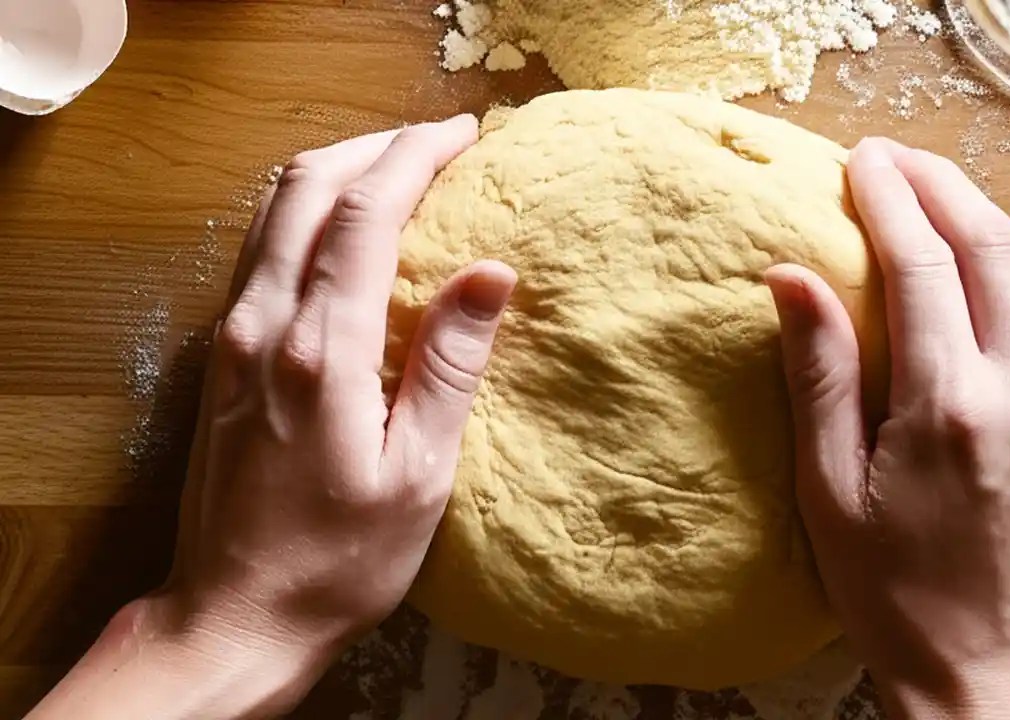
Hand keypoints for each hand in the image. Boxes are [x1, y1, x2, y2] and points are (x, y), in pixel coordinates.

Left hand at [29, 118, 516, 719]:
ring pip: (270, 211)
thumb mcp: (419, 473)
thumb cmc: (340, 559)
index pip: (364, 215)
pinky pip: (258, 250)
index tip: (464, 133)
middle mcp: (261, 326)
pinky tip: (343, 232)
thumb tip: (491, 273)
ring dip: (333, 172)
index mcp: (320, 350)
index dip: (415, 157)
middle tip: (436, 141)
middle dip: (373, 148)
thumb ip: (450, 365)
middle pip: (305, 190)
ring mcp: (229, 338)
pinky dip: (304, 213)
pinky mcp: (219, 357)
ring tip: (395, 169)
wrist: (234, 614)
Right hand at [766, 139, 1009, 718]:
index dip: (887, 199)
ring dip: (989, 218)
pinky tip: (992, 262)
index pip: (922, 265)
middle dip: (940, 186)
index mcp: (952, 408)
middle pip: (992, 247)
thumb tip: (792, 277)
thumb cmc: (895, 596)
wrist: (993, 674)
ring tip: (939, 194)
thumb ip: (819, 375)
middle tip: (892, 158)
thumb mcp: (830, 492)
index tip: (858, 161)